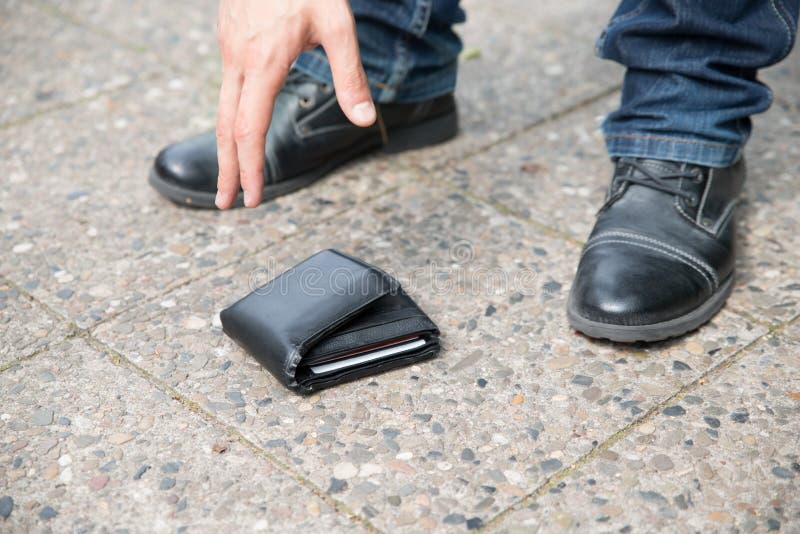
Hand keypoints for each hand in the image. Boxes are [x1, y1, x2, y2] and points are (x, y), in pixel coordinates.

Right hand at [214, 0, 374, 208]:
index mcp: (263, 61)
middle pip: (226, 127)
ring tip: (230, 176)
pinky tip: (240, 130)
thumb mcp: (338, 25)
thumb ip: (350, 75)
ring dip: (225, 147)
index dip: (250, 168)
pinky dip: (229, 119)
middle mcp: (238, 59)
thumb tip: (364, 120)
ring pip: (221, 108)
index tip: (251, 198)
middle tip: (226, 204)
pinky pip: (226, 88)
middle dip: (227, 169)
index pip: (250, 129)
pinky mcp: (229, 39)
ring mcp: (228, 48)